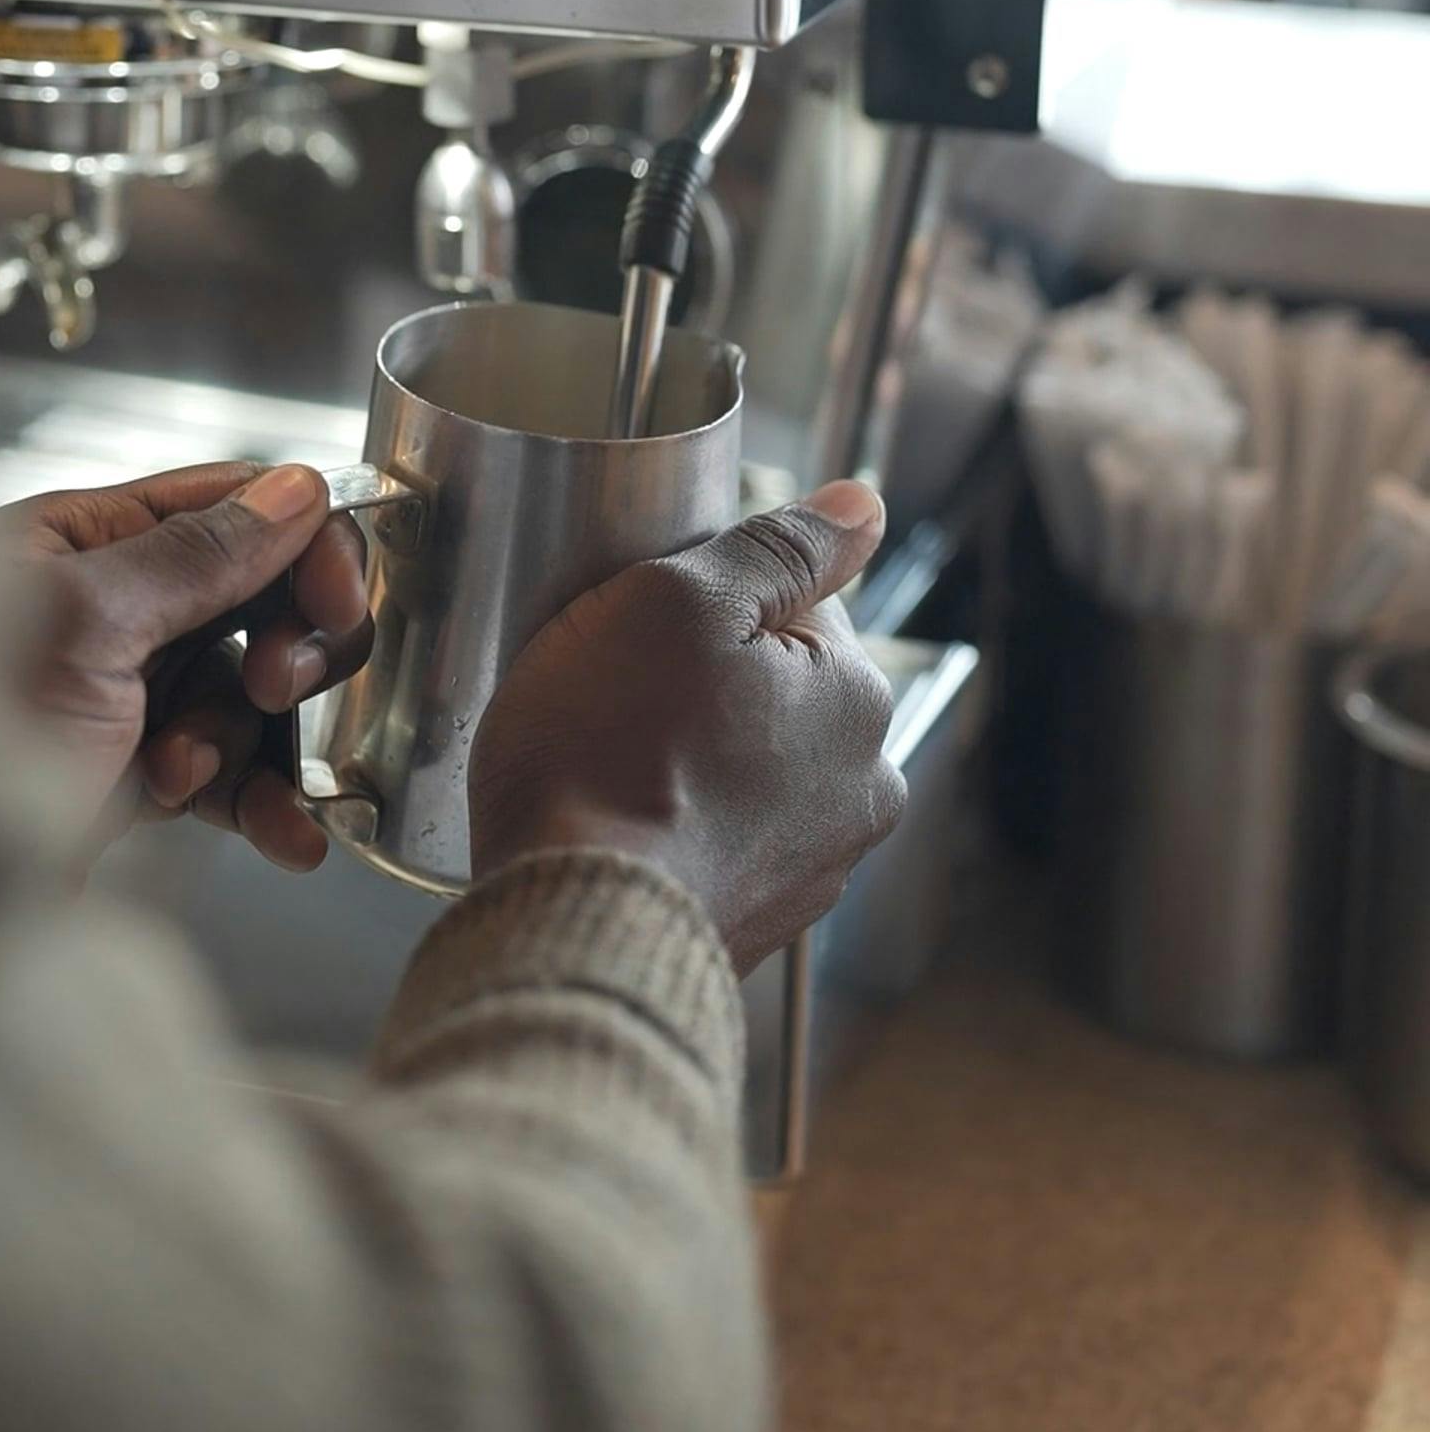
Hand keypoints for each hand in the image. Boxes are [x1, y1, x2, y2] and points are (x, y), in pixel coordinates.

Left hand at [0, 462, 372, 874]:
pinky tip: (285, 835)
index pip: (226, 506)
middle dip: (282, 650)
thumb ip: (195, 555)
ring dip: (244, 740)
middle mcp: (105, 607)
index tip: (333, 604)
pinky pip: (234, 769)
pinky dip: (261, 800)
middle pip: (257, 598)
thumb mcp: (88, 625)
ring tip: (187, 776)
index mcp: (76, 542)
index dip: (301, 548)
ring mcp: (127, 691)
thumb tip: (292, 493)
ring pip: (253, 692)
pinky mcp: (140, 771)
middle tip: (275, 687)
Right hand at [470, 482, 905, 974]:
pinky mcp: (757, 924)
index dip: (708, 599)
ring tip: (609, 762)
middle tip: (615, 692)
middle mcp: (860, 787)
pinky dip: (678, 825)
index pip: (796, 600)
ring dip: (691, 755)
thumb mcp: (676, 600)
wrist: (571, 925)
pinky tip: (620, 822)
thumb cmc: (609, 758)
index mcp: (858, 696)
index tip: (645, 624)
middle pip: (775, 687)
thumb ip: (779, 547)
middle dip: (705, 681)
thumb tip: (859, 506)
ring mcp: (813, 869)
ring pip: (748, 767)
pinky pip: (719, 842)